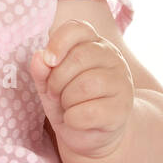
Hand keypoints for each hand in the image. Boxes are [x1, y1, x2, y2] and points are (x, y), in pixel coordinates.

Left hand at [29, 19, 134, 158]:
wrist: (91, 134)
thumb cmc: (70, 102)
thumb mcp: (49, 84)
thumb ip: (42, 70)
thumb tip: (39, 57)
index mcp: (94, 44)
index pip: (78, 28)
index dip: (58, 42)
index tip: (49, 60)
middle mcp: (112, 58)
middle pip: (79, 57)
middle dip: (56, 79)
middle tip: (55, 93)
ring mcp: (122, 82)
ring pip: (85, 85)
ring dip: (66, 100)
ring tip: (67, 106)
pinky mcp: (122, 108)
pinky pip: (90, 111)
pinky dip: (73, 119)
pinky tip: (76, 120)